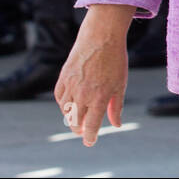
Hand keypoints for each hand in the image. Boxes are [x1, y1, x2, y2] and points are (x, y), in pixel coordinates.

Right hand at [53, 4, 132, 146]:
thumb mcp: (120, 84)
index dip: (90, 137)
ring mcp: (71, 86)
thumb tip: (116, 125)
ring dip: (70, 117)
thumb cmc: (115, 60)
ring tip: (78, 116)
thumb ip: (116, 107)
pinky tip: (70, 103)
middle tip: (83, 130)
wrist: (101, 36)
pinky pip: (59, 97)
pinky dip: (63, 103)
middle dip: (78, 129)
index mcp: (100, 97)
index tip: (90, 142)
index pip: (91, 126)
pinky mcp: (62, 77)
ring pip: (65, 111)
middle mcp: (83, 94)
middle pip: (75, 122)